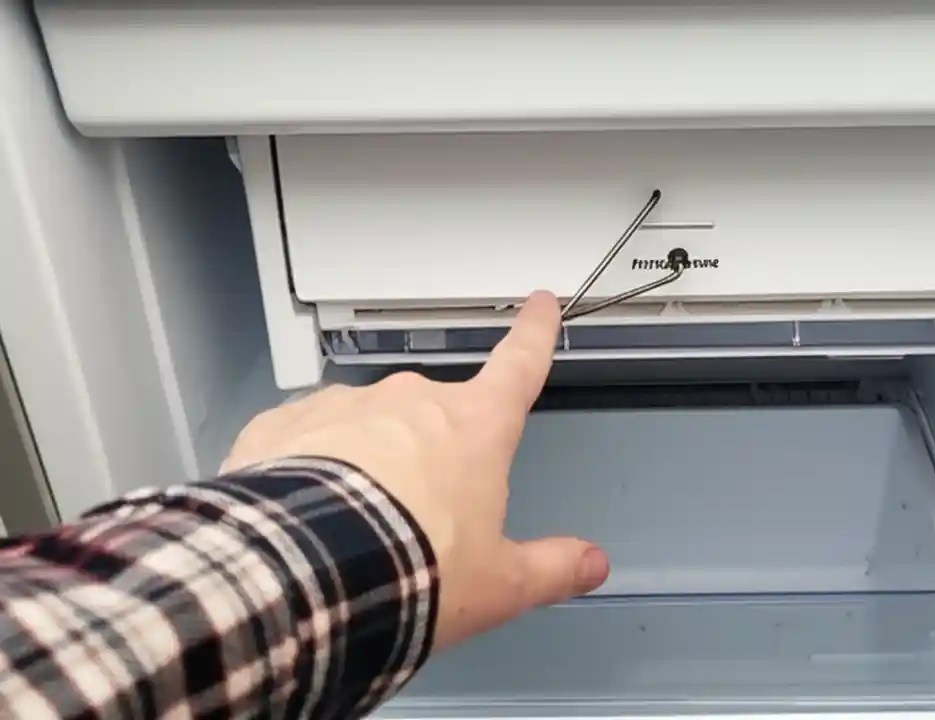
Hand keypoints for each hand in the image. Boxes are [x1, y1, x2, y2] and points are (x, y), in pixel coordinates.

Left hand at [220, 291, 608, 649]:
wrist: (305, 573)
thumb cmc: (416, 570)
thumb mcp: (498, 584)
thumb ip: (551, 568)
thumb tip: (593, 563)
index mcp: (475, 426)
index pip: (519, 366)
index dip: (535, 333)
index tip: (540, 303)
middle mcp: (411, 399)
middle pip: (436, 414)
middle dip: (432, 453)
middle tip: (419, 519)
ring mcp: (344, 404)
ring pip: (368, 426)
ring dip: (368, 461)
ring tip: (355, 527)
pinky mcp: (282, 424)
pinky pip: (305, 439)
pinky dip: (309, 467)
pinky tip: (305, 514)